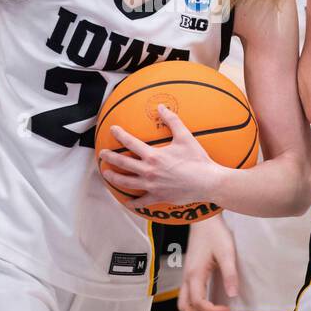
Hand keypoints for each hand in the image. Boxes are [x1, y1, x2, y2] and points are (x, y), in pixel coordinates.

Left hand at [98, 105, 221, 212]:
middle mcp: (149, 171)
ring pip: (126, 183)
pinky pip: (141, 202)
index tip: (113, 129)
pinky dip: (133, 202)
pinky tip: (127, 202)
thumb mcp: (185, 137)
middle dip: (109, 158)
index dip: (119, 134)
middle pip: (122, 164)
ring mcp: (151, 186)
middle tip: (102, 154)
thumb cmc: (197, 160)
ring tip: (106, 175)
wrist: (207, 182)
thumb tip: (162, 107)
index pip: (130, 143)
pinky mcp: (158, 197)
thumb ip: (172, 121)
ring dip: (114, 178)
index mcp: (153, 156)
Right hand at [177, 216, 238, 310]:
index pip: (199, 303)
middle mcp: (187, 277)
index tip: (228, 309)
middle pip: (184, 307)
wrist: (203, 218)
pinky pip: (186, 294)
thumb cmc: (215, 233)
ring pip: (182, 302)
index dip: (213, 310)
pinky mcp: (188, 271)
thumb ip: (230, 275)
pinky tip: (208, 302)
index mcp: (195, 274)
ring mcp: (186, 275)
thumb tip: (233, 296)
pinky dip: (194, 304)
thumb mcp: (226, 253)